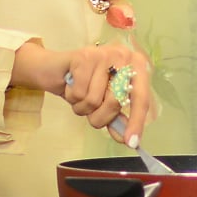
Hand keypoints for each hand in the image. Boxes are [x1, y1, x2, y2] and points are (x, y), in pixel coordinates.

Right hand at [17, 41, 152, 145]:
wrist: (54, 69)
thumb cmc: (84, 85)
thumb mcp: (103, 103)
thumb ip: (116, 118)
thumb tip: (126, 139)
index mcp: (135, 65)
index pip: (141, 97)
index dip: (136, 122)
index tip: (132, 143)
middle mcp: (123, 56)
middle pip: (116, 101)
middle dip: (100, 115)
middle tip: (90, 109)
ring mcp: (103, 53)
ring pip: (94, 100)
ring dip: (82, 106)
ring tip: (79, 93)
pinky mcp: (83, 56)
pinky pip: (78, 93)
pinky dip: (71, 97)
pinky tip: (70, 85)